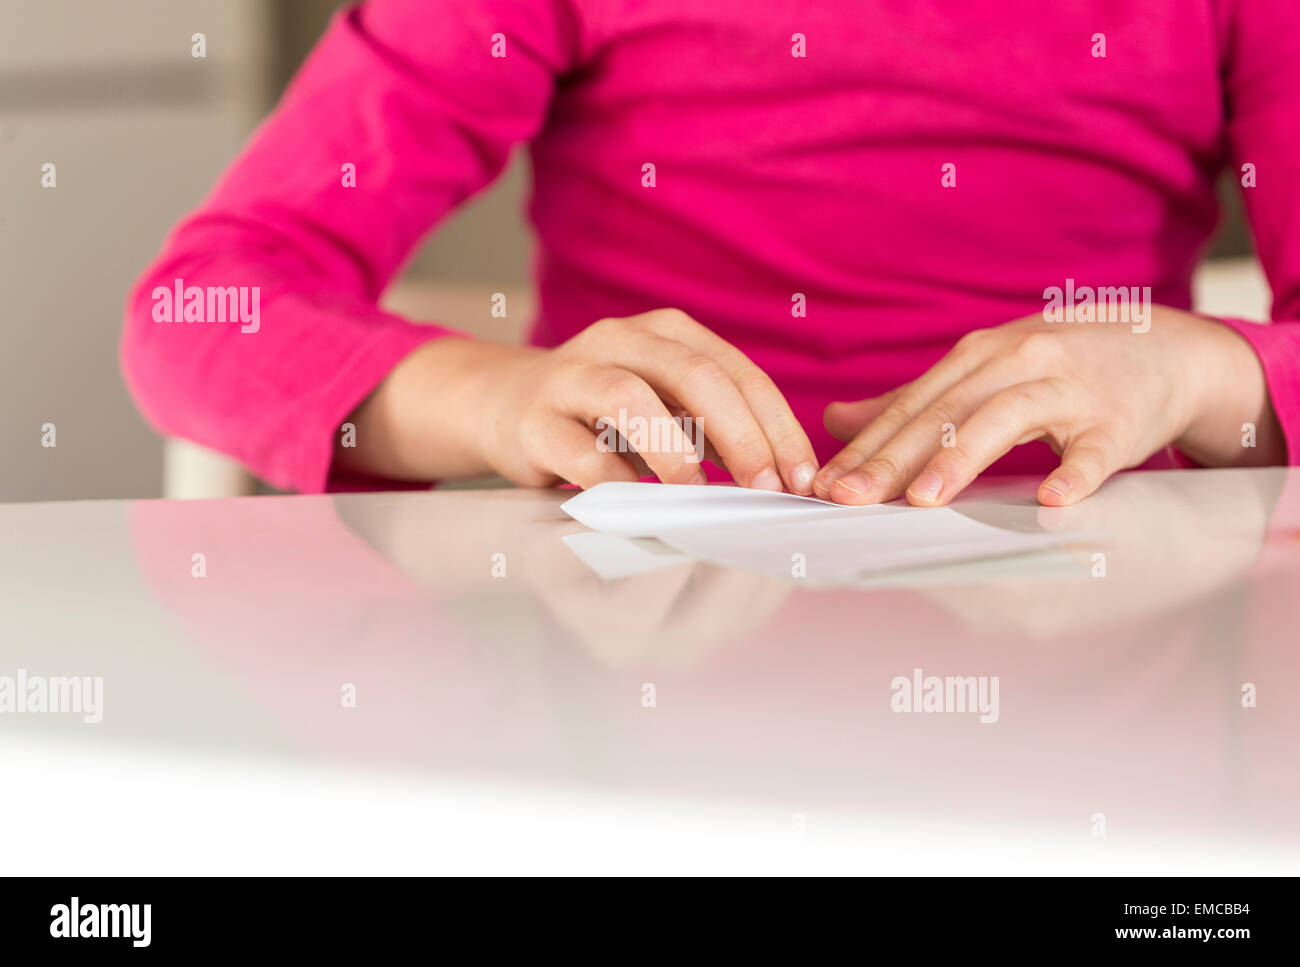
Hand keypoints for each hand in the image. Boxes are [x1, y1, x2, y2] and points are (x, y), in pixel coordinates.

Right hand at [337, 308, 818, 492]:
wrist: (505, 405)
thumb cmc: (605, 415)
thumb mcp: (667, 407)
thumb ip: (716, 429)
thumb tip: (785, 479)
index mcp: (667, 333)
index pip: (738, 373)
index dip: (776, 426)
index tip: (800, 478)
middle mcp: (620, 341)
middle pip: (694, 377)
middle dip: (740, 436)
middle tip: (764, 489)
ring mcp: (571, 375)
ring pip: (630, 399)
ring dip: (674, 451)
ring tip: (697, 492)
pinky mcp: (532, 420)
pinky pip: (579, 450)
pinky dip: (614, 480)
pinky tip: (634, 503)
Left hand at [814, 307, 1279, 506]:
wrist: (1162, 349)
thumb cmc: (1056, 369)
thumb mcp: (981, 372)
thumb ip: (911, 402)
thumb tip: (834, 420)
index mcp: (976, 357)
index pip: (909, 408)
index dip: (865, 448)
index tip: (823, 487)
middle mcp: (1016, 363)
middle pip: (945, 412)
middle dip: (893, 458)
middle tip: (851, 499)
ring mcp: (1070, 388)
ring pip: (1007, 418)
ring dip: (962, 458)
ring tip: (924, 500)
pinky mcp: (1118, 419)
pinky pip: (1094, 449)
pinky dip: (1074, 472)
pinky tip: (1050, 499)